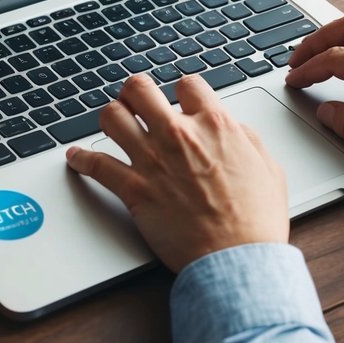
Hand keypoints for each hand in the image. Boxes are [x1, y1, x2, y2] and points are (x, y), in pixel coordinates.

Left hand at [65, 74, 288, 271]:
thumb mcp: (267, 167)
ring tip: (113, 123)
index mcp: (215, 125)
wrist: (237, 258)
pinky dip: (81, 160)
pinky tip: (76, 158)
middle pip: (140, 89)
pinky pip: (96, 165)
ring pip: (112, 117)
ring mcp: (152, 160)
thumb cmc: (255, 220)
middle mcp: (179, 135)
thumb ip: (246, 139)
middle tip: (135, 102)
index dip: (181, 90)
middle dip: (135, 92)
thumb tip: (231, 129)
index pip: (187, 83)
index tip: (177, 99)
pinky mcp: (134, 189)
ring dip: (111, 117)